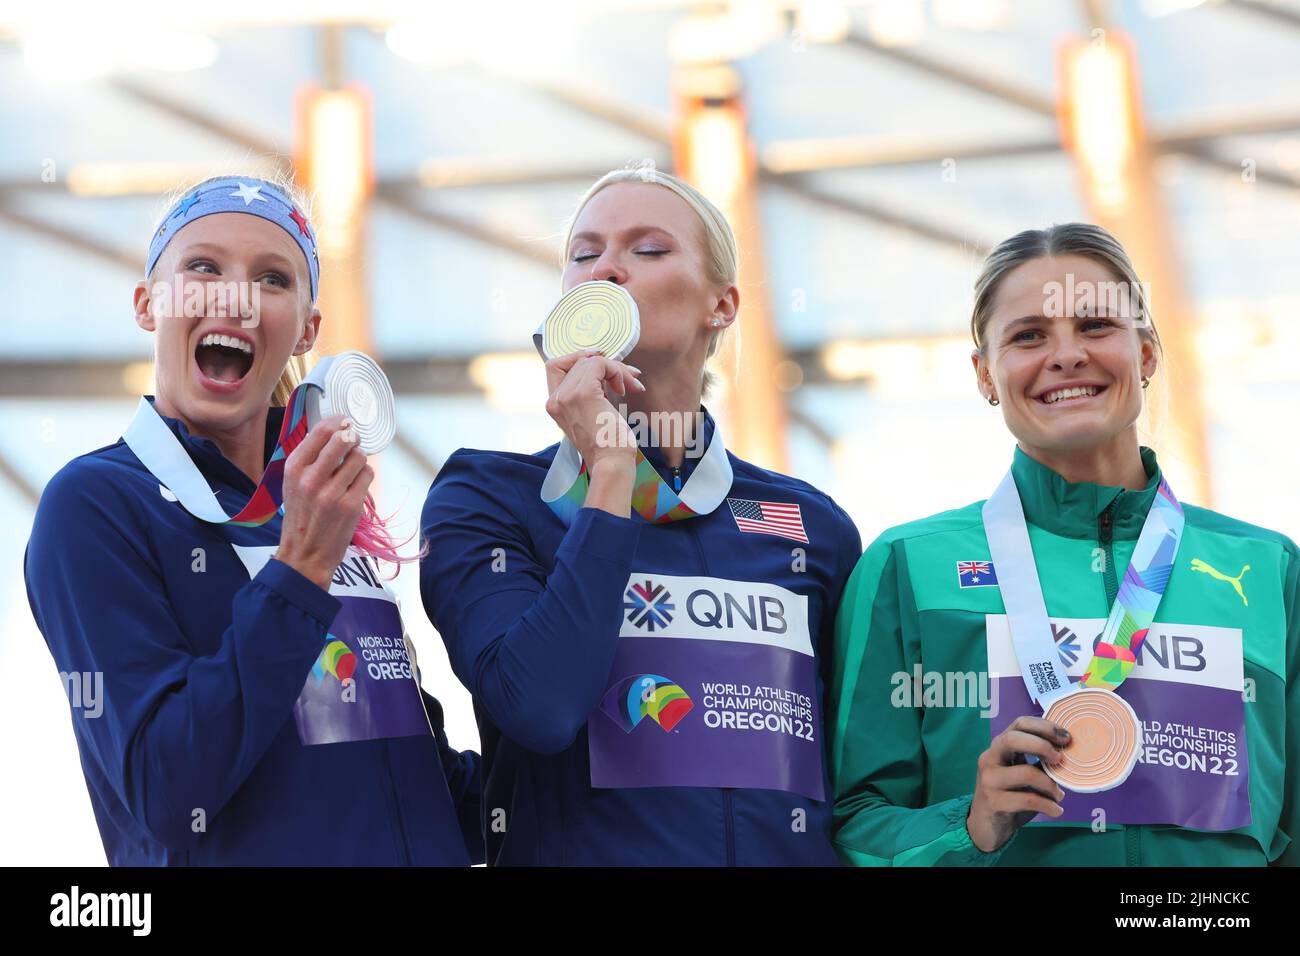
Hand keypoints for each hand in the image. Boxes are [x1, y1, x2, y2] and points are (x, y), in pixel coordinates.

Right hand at [274, 415, 372, 589]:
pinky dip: (365, 476)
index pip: (321, 431)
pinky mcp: (350, 505)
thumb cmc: (301, 517)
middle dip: (353, 438)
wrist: (304, 554)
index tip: (346, 421)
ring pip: (359, 456)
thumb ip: (308, 459)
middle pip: (344, 439)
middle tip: (354, 442)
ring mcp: (331, 493)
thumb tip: (329, 431)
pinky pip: (367, 475)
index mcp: (293, 469)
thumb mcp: (292, 484)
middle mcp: (310, 478)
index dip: (339, 421)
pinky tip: (357, 485)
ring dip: (360, 459)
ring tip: (353, 469)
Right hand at [543, 350, 643, 518]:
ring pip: (591, 362)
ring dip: (616, 370)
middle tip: (628, 379)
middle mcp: (555, 399)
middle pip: (578, 361)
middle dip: (607, 366)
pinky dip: (616, 371)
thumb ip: (588, 390)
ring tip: (630, 386)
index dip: (578, 358)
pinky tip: (625, 389)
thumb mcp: (591, 413)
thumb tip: (601, 363)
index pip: (555, 365)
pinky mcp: (583, 393)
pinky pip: (600, 364)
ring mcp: (566, 395)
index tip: (602, 364)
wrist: (611, 462)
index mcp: (554, 404)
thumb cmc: (607, 444)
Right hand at [967, 715, 1069, 852]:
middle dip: (1042, 746)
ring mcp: (989, 779)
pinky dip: (1048, 806)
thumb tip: (1069, 753)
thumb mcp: (1023, 774)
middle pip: (1013, 739)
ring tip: (1059, 795)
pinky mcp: (994, 801)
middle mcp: (990, 758)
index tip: (1066, 738)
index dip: (1045, 726)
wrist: (986, 825)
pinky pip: (1029, 800)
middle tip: (1060, 760)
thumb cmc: (1010, 795)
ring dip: (1050, 785)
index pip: (1019, 723)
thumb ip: (1039, 762)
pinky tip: (1056, 810)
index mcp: (999, 746)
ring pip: (1026, 773)